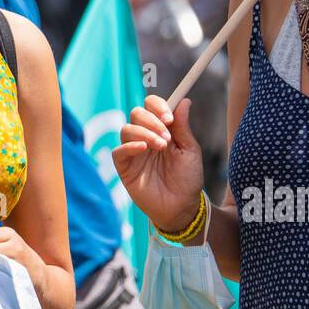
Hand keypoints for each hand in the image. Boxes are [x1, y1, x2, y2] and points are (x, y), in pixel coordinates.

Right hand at [112, 96, 205, 234]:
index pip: (151, 106)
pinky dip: (130, 146)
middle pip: (137, 113)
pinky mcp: (124, 167)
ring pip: (127, 129)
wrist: (182, 207)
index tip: (169, 117)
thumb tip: (184, 101)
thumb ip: (183, 127)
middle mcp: (145, 137)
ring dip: (144, 132)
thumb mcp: (190, 150)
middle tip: (167, 136)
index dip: (158, 106)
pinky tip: (144, 149)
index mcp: (161, 130)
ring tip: (160, 146)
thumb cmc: (188, 179)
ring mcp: (134, 152)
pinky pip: (118, 151)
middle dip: (152, 120)